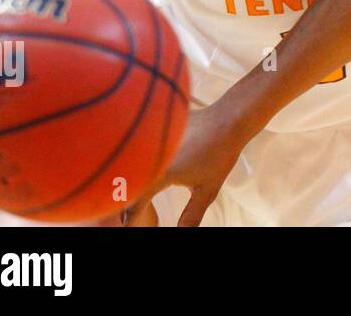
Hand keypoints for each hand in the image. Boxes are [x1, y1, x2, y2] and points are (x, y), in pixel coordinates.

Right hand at [126, 100, 250, 226]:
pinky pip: (137, 146)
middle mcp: (151, 155)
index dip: (130, 218)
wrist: (228, 119)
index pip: (135, 203)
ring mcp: (150, 138)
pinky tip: (134, 166)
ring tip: (125, 192)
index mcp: (160, 173)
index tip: (127, 225)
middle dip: (121, 200)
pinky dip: (133, 158)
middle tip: (123, 213)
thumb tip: (181, 232)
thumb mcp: (207, 190)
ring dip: (125, 177)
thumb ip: (191, 215)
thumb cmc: (220, 154)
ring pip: (128, 162)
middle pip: (125, 182)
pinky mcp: (154, 128)